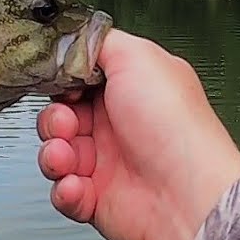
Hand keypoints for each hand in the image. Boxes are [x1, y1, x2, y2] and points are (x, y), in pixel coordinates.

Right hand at [35, 29, 239, 239]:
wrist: (185, 196)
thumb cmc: (175, 129)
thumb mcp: (138, 57)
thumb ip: (100, 41)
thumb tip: (74, 42)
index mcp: (130, 89)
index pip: (78, 78)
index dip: (62, 80)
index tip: (59, 83)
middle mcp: (117, 124)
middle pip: (60, 114)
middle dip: (54, 118)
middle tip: (69, 123)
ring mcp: (106, 162)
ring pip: (54, 152)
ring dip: (54, 154)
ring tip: (69, 158)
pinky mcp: (96, 197)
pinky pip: (61, 191)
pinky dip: (64, 189)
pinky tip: (80, 185)